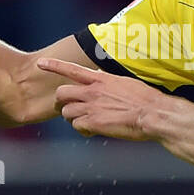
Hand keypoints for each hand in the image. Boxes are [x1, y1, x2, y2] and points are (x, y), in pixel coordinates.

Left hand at [37, 57, 163, 139]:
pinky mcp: (94, 123)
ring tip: (87, 122)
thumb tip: (99, 78)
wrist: (153, 115)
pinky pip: (77, 127)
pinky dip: (83, 130)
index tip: (40, 64)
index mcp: (101, 79)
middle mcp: (92, 91)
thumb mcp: (124, 83)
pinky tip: (94, 131)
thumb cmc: (145, 100)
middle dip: (61, 102)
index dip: (53, 66)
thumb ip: (107, 81)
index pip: (71, 69)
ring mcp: (91, 107)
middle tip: (68, 108)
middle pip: (61, 94)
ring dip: (73, 118)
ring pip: (66, 112)